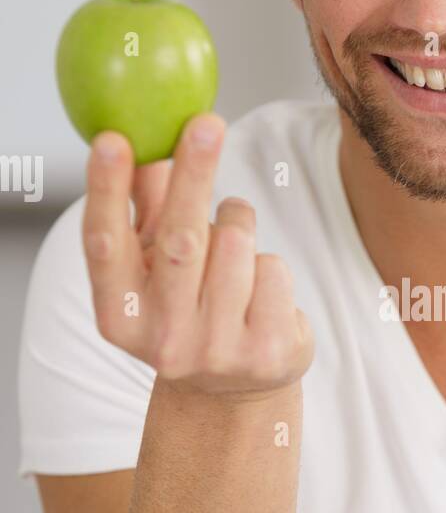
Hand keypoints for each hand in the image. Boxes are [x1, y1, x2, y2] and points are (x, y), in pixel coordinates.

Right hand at [82, 114, 313, 395]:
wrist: (233, 387)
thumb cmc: (187, 305)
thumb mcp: (155, 263)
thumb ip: (146, 206)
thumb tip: (142, 136)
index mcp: (120, 315)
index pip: (105, 245)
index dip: (106, 191)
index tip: (113, 140)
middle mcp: (164, 340)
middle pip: (181, 240)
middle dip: (194, 175)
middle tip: (207, 124)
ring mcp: (217, 351)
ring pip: (236, 246)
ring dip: (238, 223)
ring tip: (233, 241)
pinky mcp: (267, 352)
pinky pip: (273, 269)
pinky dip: (268, 262)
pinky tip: (258, 288)